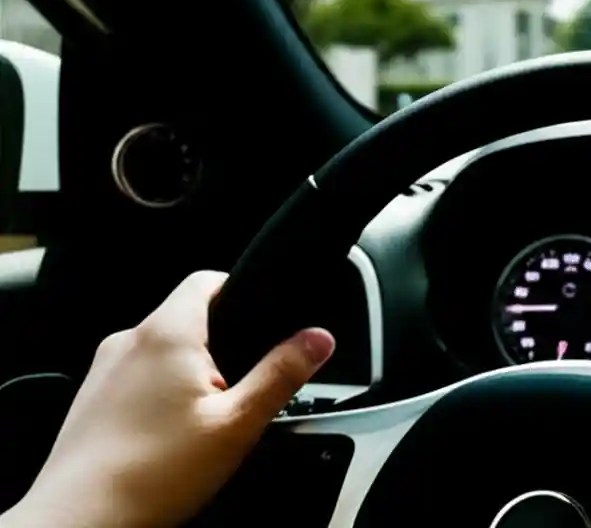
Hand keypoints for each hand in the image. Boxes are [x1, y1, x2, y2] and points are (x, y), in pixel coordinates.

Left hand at [2, 272, 334, 527]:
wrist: (80, 522)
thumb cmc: (151, 476)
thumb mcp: (237, 423)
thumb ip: (281, 374)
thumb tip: (318, 338)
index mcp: (167, 333)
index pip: (207, 280)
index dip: (240, 291)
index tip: (260, 321)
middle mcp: (129, 341)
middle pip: (188, 319)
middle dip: (220, 349)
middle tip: (236, 395)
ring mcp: (103, 370)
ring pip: (162, 353)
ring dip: (187, 377)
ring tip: (201, 426)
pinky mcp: (91, 400)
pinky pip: (136, 381)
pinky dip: (158, 399)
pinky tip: (169, 441)